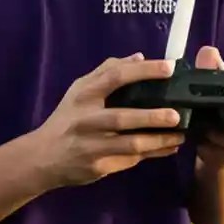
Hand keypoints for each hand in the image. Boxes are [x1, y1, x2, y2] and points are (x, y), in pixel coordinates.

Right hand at [30, 53, 185, 190]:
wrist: (43, 157)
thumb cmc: (67, 118)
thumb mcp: (80, 90)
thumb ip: (108, 71)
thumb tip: (139, 57)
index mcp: (84, 95)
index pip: (115, 77)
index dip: (143, 71)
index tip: (169, 68)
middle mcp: (87, 120)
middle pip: (122, 117)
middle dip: (151, 117)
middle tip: (176, 115)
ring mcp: (93, 146)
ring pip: (130, 144)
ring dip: (158, 140)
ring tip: (180, 135)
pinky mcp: (99, 166)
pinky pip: (131, 160)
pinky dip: (153, 153)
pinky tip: (170, 147)